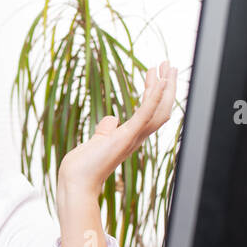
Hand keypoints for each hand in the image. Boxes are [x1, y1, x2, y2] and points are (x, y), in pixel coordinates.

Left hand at [56, 61, 176, 203]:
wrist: (76, 182)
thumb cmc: (84, 165)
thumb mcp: (97, 140)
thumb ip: (106, 129)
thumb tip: (111, 119)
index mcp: (131, 137)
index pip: (150, 111)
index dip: (156, 92)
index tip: (157, 74)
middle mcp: (137, 137)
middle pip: (162, 109)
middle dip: (167, 86)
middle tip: (170, 65)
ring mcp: (133, 137)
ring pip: (160, 110)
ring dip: (166, 87)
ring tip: (168, 67)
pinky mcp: (126, 136)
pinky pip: (146, 114)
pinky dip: (155, 97)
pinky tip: (160, 81)